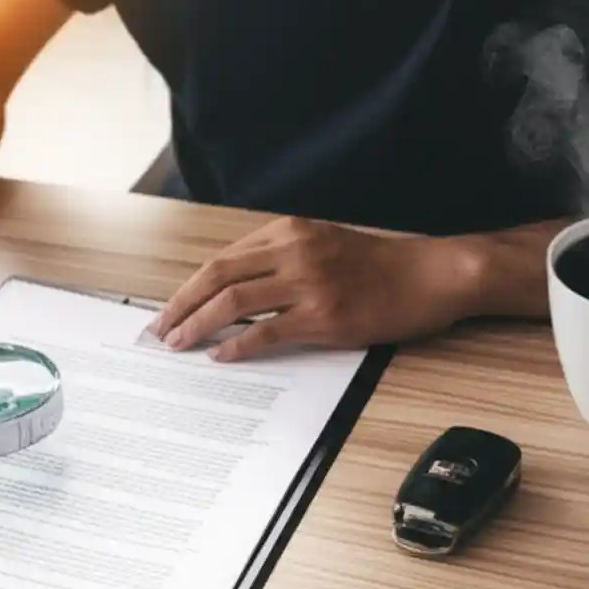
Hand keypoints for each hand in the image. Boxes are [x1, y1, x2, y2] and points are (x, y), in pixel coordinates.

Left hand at [147, 217, 484, 361]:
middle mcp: (293, 251)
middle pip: (217, 276)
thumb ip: (279, 258)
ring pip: (234, 302)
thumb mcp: (322, 244)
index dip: (189, 286)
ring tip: (179, 344)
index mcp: (288, 232)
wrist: (429, 275)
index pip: (223, 259)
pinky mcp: (324, 315)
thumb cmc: (377, 265)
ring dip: (198, 325)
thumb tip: (233, 289)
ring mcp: (308, 283)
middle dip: (181, 305)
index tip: (169, 308)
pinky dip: (236, 345)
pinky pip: (267, 331)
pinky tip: (220, 356)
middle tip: (159, 330)